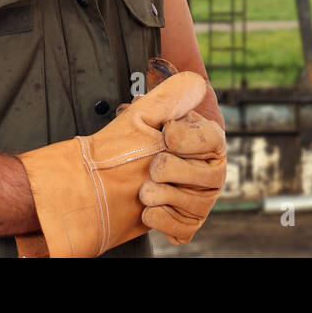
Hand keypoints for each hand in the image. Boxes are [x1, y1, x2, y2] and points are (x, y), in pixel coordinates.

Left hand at [16, 68, 204, 257]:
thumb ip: (170, 96)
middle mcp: (210, 171)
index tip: (164, 135)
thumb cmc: (124, 144)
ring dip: (160, 195)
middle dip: (168, 170)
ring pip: (194, 204)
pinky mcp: (186, 223)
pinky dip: (161, 220)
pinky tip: (147, 210)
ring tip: (143, 189)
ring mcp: (200, 199)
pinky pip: (184, 228)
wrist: (99, 182)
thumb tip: (196, 84)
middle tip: (150, 167)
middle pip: (208, 176)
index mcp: (206, 141)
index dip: (185, 139)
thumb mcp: (143, 115)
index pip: (212, 140)